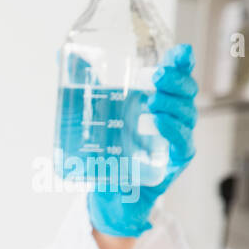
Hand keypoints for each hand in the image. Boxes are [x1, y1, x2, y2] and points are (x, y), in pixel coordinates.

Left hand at [88, 42, 197, 236]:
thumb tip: (61, 55)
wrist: (108, 196)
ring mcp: (174, 140)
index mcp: (156, 102)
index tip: (180, 52)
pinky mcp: (173, 162)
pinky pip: (181, 144)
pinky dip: (172, 131)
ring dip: (173, 104)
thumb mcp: (93, 115)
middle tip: (157, 77)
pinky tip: (159, 123)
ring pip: (187, 115)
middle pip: (186, 93)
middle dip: (177, 81)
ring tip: (153, 100)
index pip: (176, 77)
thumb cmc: (106, 153)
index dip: (181, 63)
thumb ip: (83, 84)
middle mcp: (170, 118)